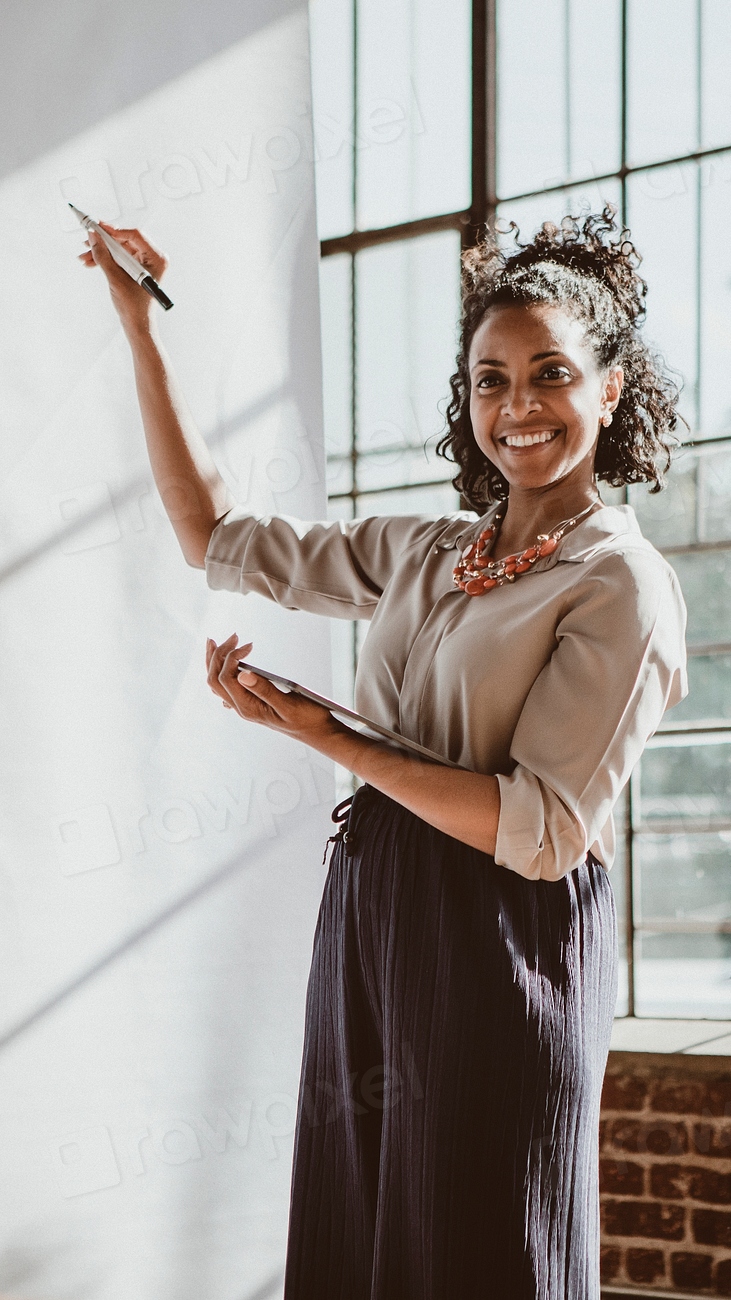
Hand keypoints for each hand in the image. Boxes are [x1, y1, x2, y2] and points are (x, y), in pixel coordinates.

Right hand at [78, 222, 167, 333]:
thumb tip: (93, 237)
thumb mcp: (115, 279)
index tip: (98, 228)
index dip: (114, 231)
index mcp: (156, 259)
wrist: (136, 324)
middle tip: (88, 239)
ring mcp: (145, 263)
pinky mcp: (137, 268)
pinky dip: (106, 259)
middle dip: (104, 242)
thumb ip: (103, 256)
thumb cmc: (134, 307)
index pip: (134, 235)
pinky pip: (119, 257)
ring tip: (85, 254)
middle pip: (125, 240)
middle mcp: (153, 258)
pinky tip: (91, 261)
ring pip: (120, 249)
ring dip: (102, 251)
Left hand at [205, 635, 341, 745]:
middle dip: (219, 655)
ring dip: (215, 662)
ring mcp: (245, 706)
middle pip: (215, 679)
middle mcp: (242, 708)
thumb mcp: (288, 704)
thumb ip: (265, 690)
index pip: (226, 678)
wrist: (316, 732)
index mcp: (248, 708)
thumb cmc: (307, 719)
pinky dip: (222, 671)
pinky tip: (225, 664)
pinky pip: (227, 687)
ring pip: (218, 683)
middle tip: (233, 637)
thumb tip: (242, 674)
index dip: (232, 657)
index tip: (250, 645)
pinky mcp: (251, 702)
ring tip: (215, 643)